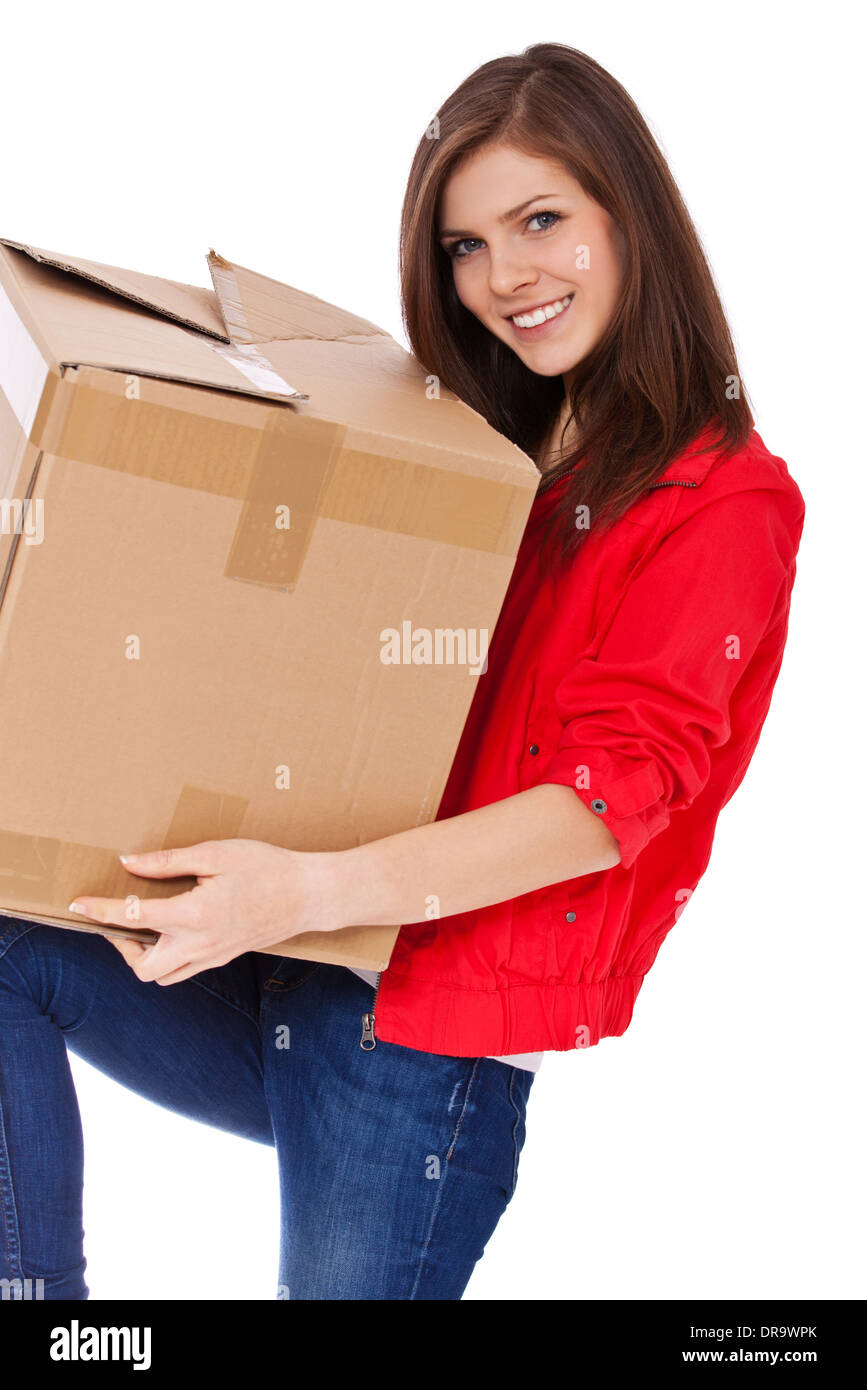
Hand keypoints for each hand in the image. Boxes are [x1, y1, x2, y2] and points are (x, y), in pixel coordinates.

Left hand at [67, 839, 340, 985]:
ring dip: (143, 957)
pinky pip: (184, 971)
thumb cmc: (267, 868)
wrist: (310, 895)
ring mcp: (212, 957)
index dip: (101, 911)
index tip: (78, 905)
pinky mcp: (223, 958)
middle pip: (143, 969)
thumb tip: (128, 863)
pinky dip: (167, 957)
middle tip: (119, 921)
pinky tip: (171, 931)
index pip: (134, 917)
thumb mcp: (217, 854)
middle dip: (121, 948)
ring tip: (142, 928)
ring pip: (163, 977)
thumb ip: (169, 862)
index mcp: (195, 915)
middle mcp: (200, 945)